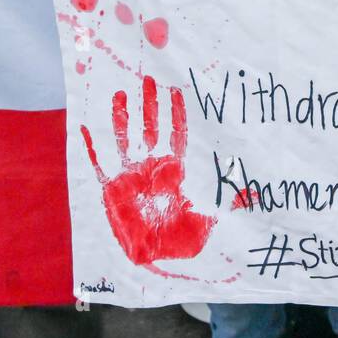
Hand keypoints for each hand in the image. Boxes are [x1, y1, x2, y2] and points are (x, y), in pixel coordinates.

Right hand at [81, 75, 215, 267]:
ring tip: (121, 92)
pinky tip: (87, 125)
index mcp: (176, 171)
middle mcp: (153, 167)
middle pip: (151, 128)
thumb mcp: (209, 221)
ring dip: (124, 117)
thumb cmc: (182, 240)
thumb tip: (250, 193)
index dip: (177, 114)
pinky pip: (100, 163)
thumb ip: (227, 203)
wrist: (155, 259)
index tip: (177, 90)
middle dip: (151, 105)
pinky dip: (93, 145)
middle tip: (150, 78)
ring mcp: (131, 175)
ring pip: (126, 139)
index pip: (177, 134)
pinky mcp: (111, 189)